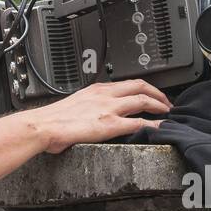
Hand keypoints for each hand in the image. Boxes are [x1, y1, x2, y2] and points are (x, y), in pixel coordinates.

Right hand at [24, 79, 171, 153]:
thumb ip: (88, 106)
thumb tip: (91, 114)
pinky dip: (153, 124)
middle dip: (157, 93)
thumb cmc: (52, 119)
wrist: (42, 125)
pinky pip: (139, 122)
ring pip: (143, 100)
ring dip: (160, 106)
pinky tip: (160, 128)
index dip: (143, 87)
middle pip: (139, 86)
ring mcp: (109, 109)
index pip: (126, 83)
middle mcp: (104, 95)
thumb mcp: (74, 104)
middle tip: (166, 102)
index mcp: (96, 90)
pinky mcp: (110, 125)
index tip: (150, 93)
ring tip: (168, 113)